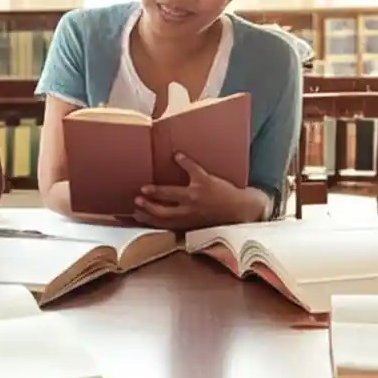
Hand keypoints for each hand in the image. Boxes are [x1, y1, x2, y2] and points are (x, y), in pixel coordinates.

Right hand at [132, 154, 253, 229]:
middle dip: (147, 206)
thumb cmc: (220, 216)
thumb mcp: (200, 223)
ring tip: (146, 187)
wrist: (241, 210)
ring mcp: (196, 196)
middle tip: (136, 200)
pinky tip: (177, 154)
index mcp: (187, 222)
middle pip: (162, 210)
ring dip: (156, 191)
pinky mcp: (204, 182)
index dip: (147, 218)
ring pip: (170, 193)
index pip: (162, 222)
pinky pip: (191, 168)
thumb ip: (185, 220)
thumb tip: (169, 215)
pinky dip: (183, 160)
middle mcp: (189, 211)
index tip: (136, 214)